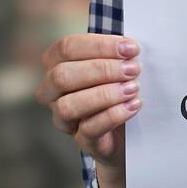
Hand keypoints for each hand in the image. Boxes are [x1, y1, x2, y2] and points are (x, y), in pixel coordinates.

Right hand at [37, 33, 142, 171]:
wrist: (131, 132)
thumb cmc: (120, 87)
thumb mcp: (117, 65)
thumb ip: (117, 53)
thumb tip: (130, 45)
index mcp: (57, 64)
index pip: (66, 48)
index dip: (98, 46)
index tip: (130, 48)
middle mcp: (53, 92)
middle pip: (62, 76)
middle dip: (101, 69)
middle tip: (133, 68)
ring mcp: (65, 119)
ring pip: (68, 105)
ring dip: (104, 94)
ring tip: (132, 88)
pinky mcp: (83, 141)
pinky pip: (89, 129)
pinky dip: (113, 115)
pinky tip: (133, 105)